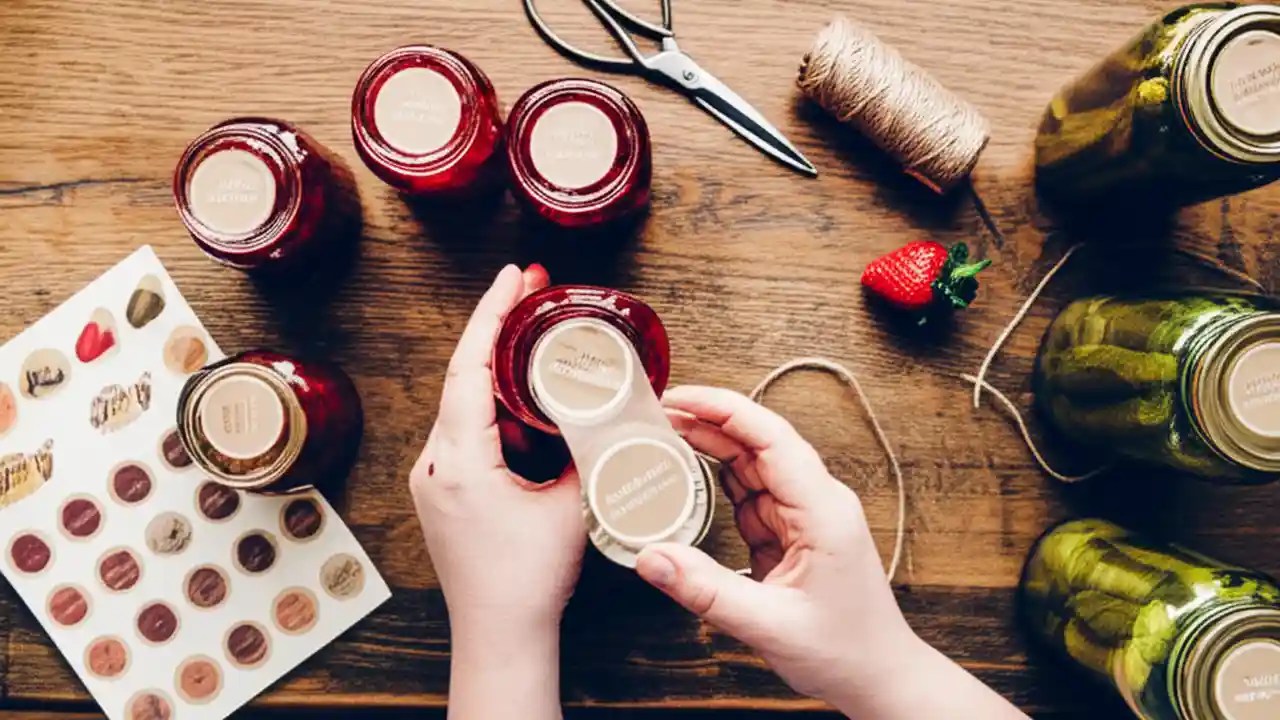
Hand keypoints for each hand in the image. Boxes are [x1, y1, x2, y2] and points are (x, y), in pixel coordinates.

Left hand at [409, 264, 583, 719]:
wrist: (500, 635)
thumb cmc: (529, 580)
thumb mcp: (569, 505)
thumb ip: (579, 450)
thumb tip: (593, 409)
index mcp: (460, 461)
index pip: (470, 368)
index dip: (491, 315)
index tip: (513, 276)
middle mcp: (434, 464)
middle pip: (463, 378)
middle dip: (497, 331)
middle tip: (533, 292)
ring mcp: (432, 480)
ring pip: (465, 406)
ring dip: (499, 373)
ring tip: (537, 343)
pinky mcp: (441, 494)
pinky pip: (466, 435)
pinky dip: (495, 410)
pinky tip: (525, 403)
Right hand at [637, 386, 1025, 718]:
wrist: (879, 679)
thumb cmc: (845, 651)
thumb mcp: (770, 624)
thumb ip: (707, 590)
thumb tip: (651, 557)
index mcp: (823, 510)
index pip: (771, 438)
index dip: (724, 410)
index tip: (680, 399)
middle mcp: (816, 502)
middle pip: (758, 443)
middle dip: (707, 421)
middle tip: (655, 414)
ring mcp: (804, 516)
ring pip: (751, 466)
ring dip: (709, 448)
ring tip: (662, 437)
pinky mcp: (790, 534)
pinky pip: (748, 497)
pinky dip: (715, 484)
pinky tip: (686, 478)